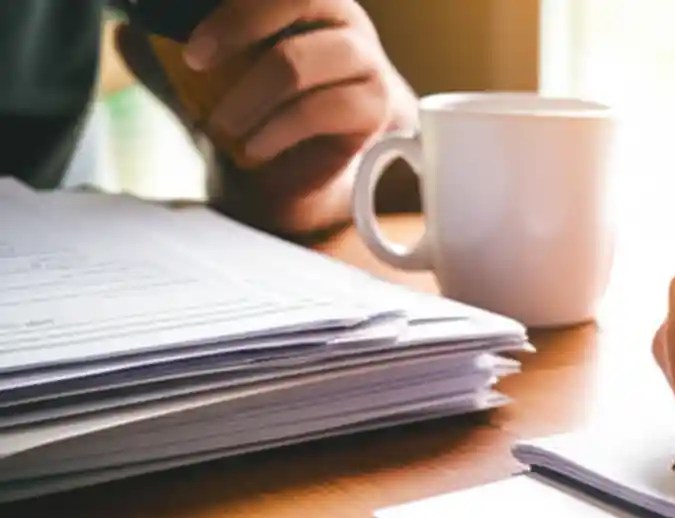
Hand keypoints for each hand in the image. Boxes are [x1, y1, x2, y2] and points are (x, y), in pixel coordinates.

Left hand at [184, 0, 415, 233]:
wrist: (307, 165)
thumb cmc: (261, 106)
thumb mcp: (213, 73)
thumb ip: (178, 51)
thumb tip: (123, 31)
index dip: (239, 3)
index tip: (194, 36)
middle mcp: (345, 19)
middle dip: (236, 26)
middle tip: (195, 61)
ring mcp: (366, 61)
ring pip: (297, 64)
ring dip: (247, 98)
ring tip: (221, 126)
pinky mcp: (373, 106)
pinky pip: (319, 111)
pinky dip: (274, 132)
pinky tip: (253, 149)